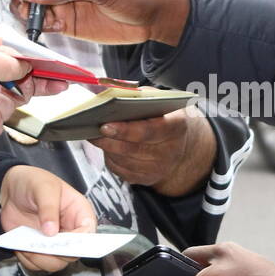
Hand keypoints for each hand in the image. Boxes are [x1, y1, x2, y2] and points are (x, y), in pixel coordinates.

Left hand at [0, 164, 96, 272]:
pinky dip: (28, 259)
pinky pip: (37, 265)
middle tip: (40, 244)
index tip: (62, 241)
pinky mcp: (40, 250)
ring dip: (40, 258)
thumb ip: (49, 208)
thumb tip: (51, 231)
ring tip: (27, 243)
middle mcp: (70, 231)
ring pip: (56, 263)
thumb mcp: (43, 187)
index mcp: (79, 213)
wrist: (10, 190)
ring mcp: (55, 242)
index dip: (79, 241)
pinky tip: (21, 244)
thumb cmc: (33, 182)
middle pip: (73, 254)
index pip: (89, 232)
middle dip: (56, 252)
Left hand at [91, 106, 216, 193]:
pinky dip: (110, 159)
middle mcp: (170, 151)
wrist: (181, 143)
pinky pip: (121, 171)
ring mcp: (159, 168)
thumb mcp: (160, 100)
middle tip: (92, 130)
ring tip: (95, 136)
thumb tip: (112, 96)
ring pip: (124, 161)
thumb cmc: (165, 116)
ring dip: (107, 149)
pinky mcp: (147, 179)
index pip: (148, 130)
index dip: (125, 129)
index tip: (105, 125)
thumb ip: (140, 97)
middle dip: (109, 140)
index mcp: (176, 126)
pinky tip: (106, 147)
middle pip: (132, 148)